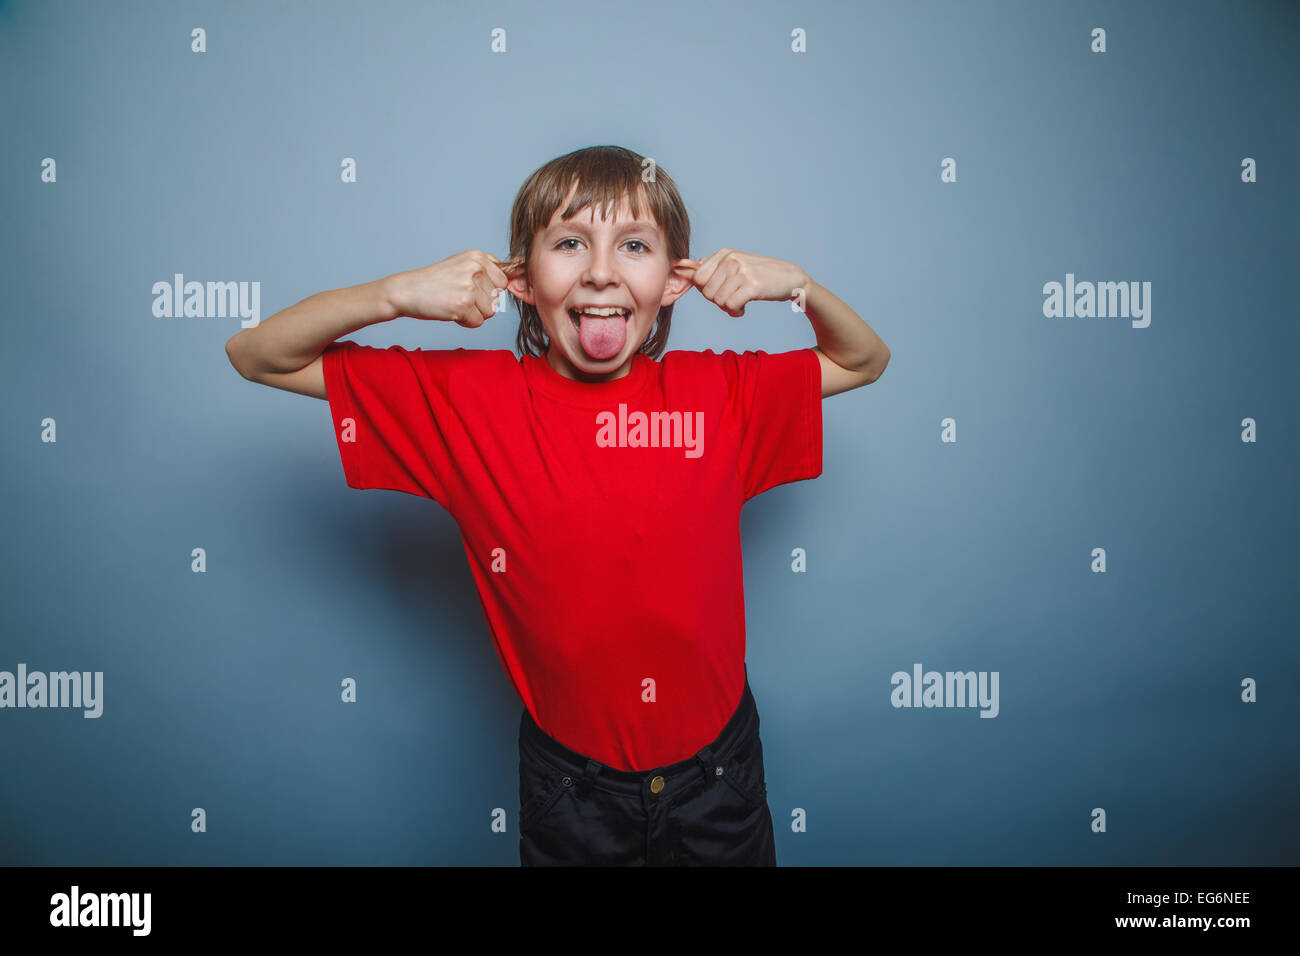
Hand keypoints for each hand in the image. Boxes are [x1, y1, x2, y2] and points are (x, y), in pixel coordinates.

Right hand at [388, 250, 524, 326]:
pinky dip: (465, 322)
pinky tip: (450, 311)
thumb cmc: (434, 282)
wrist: (406, 291)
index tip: (469, 288)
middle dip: (480, 303)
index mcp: (478, 256)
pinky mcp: (463, 304)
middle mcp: (476, 268)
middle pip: (498, 299)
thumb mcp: (462, 265)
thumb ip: (486, 271)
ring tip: (453, 303)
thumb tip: (515, 281)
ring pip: (490, 312)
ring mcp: (470, 286)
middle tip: (457, 296)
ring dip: (473, 313)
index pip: (503, 282)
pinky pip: (478, 322)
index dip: (488, 291)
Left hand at [679, 249, 808, 316]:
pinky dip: (735, 312)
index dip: (706, 291)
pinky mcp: (752, 285)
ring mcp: (741, 271)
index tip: (720, 292)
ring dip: (728, 308)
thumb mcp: (737, 265)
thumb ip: (714, 267)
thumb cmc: (761, 275)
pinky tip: (743, 309)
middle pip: (706, 292)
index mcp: (725, 254)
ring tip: (740, 304)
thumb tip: (691, 268)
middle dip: (717, 301)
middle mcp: (731, 259)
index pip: (697, 278)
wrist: (790, 278)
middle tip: (732, 300)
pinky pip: (730, 305)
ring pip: (718, 301)